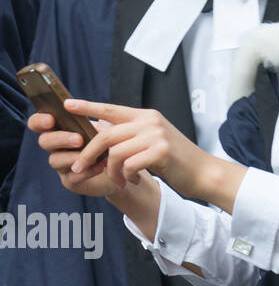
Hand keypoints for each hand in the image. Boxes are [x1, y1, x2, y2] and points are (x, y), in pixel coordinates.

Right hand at [28, 111, 116, 198]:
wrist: (127, 162)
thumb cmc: (115, 138)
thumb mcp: (107, 121)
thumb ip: (92, 112)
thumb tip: (70, 104)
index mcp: (62, 128)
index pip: (38, 123)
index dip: (39, 121)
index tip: (51, 120)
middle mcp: (58, 146)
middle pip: (44, 141)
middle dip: (59, 139)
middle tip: (78, 139)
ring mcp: (62, 164)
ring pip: (54, 160)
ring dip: (72, 157)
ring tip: (93, 155)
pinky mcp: (72, 181)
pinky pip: (71, 177)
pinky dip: (86, 171)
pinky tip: (100, 166)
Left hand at [61, 100, 215, 202]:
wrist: (203, 172)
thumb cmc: (176, 160)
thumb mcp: (153, 141)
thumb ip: (132, 135)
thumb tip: (102, 135)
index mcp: (147, 116)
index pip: (111, 109)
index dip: (88, 107)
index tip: (68, 104)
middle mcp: (151, 121)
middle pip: (106, 135)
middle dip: (88, 154)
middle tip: (79, 168)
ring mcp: (157, 135)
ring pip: (116, 153)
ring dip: (112, 172)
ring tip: (119, 181)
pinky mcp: (161, 151)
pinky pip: (129, 165)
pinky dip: (127, 177)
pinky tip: (133, 181)